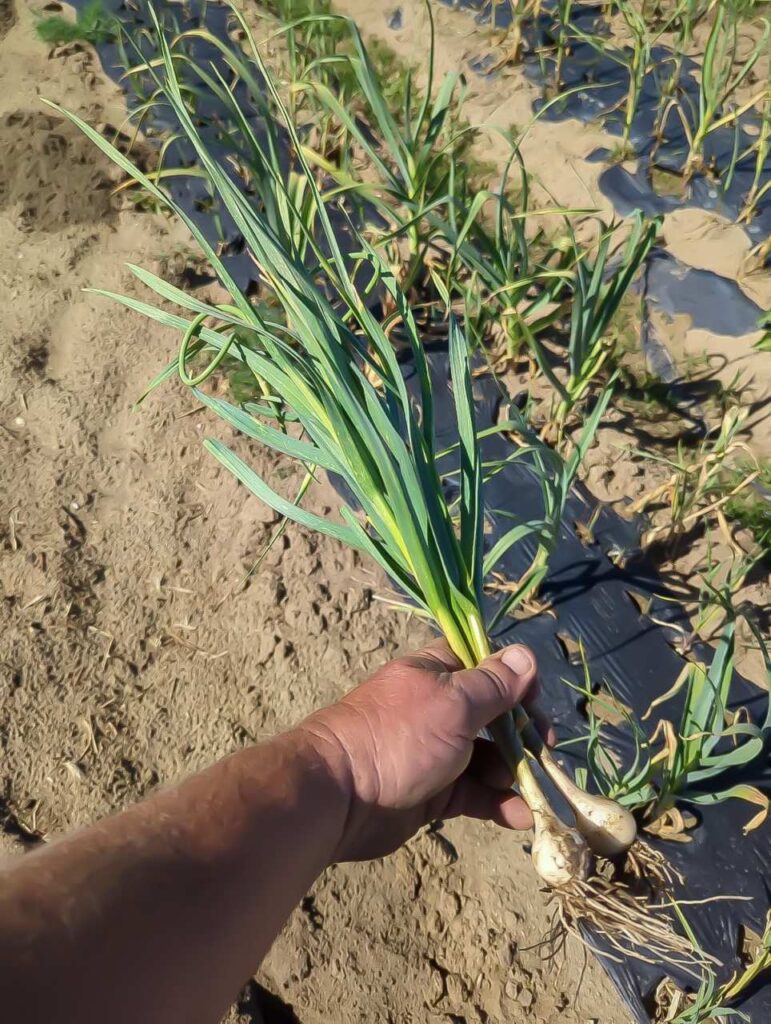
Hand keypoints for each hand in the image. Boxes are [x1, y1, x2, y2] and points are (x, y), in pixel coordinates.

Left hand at [297, 639, 548, 861]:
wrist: (338, 798)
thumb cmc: (398, 737)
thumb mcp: (453, 704)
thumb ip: (493, 684)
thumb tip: (527, 655)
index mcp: (435, 674)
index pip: (482, 663)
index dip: (513, 678)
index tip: (535, 698)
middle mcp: (436, 709)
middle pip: (492, 713)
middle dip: (521, 732)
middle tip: (544, 749)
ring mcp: (434, 752)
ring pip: (487, 757)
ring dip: (514, 772)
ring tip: (532, 788)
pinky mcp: (433, 793)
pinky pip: (475, 793)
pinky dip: (498, 803)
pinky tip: (521, 817)